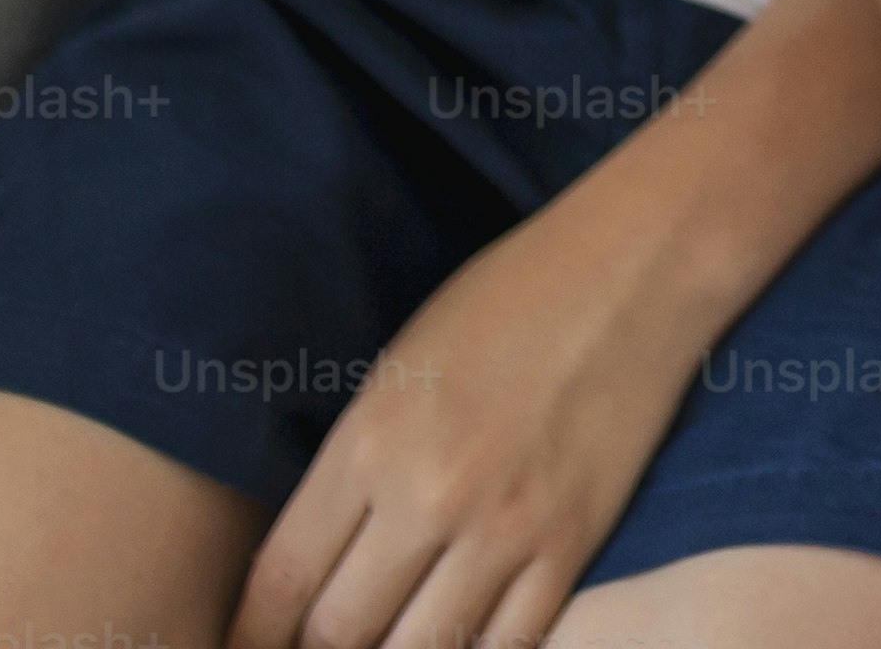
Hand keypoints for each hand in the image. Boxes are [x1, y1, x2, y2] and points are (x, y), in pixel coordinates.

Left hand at [225, 189, 715, 648]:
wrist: (635, 270)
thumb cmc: (508, 301)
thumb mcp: (398, 368)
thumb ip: (351, 467)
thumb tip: (312, 565)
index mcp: (369, 440)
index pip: (281, 581)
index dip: (251, 634)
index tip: (246, 647)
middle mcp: (429, 495)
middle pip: (340, 634)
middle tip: (318, 645)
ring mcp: (506, 528)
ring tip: (388, 640)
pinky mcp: (573, 545)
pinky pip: (508, 645)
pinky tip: (461, 637)